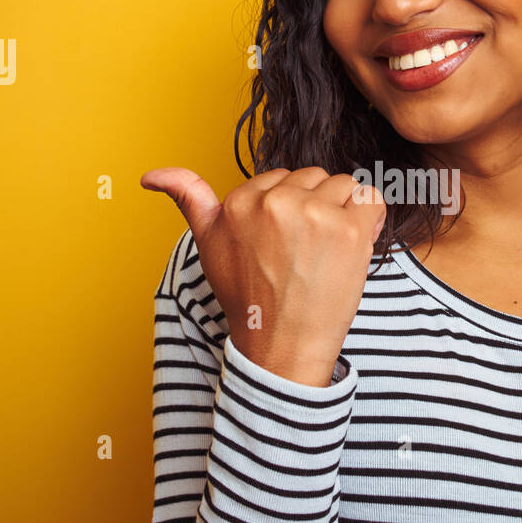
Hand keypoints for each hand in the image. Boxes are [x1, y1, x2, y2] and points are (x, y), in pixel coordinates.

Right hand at [141, 166, 384, 386]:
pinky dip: (372, 220)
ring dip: (345, 214)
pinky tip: (354, 247)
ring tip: (330, 252)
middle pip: (315, 178)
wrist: (280, 346)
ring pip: (344, 185)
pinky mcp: (348, 229)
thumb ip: (188, 199)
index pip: (283, 178)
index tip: (287, 244)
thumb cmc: (249, 298)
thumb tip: (149, 176)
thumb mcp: (208, 245)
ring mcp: (313, 214)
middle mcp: (274, 201)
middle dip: (318, 208)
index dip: (293, 209)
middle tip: (308, 252)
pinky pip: (372, 200)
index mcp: (240, 201)